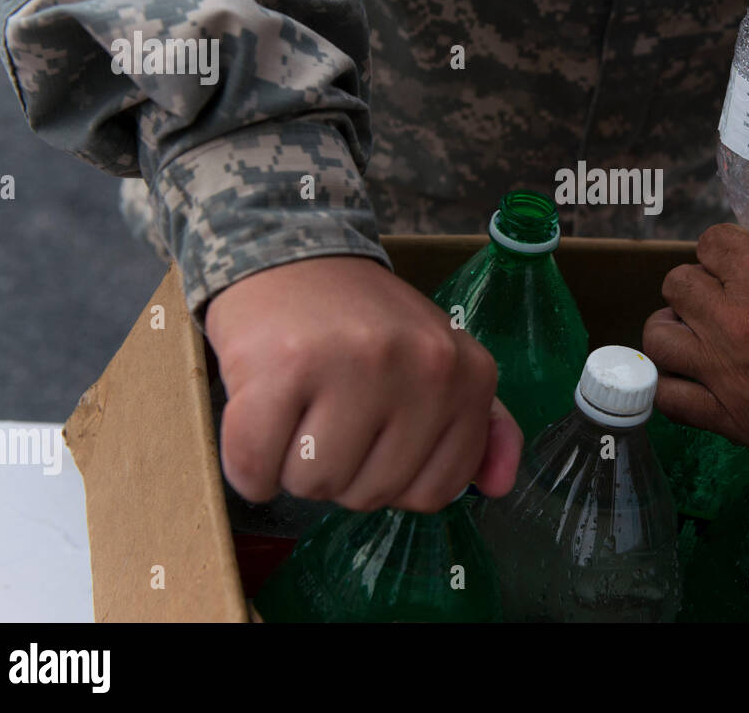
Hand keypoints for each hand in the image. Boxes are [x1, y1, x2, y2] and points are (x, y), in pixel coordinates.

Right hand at [206, 256, 521, 511]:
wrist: (289, 254)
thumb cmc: (363, 323)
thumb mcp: (440, 361)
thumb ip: (481, 425)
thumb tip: (501, 487)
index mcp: (469, 374)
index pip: (433, 491)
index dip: (391, 478)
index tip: (374, 431)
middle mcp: (423, 367)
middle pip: (370, 494)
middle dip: (339, 470)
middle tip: (327, 410)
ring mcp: (355, 364)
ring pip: (314, 486)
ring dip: (291, 465)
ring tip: (296, 407)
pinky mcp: (283, 366)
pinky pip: (256, 469)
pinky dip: (247, 462)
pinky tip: (258, 418)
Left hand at [642, 225, 748, 458]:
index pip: (709, 243)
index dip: (719, 252)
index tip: (729, 265)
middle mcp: (733, 318)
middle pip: (677, 284)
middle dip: (694, 287)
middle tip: (711, 300)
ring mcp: (724, 369)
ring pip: (659, 337)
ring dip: (671, 329)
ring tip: (687, 333)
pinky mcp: (727, 415)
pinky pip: (669, 397)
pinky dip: (670, 385)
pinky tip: (685, 377)